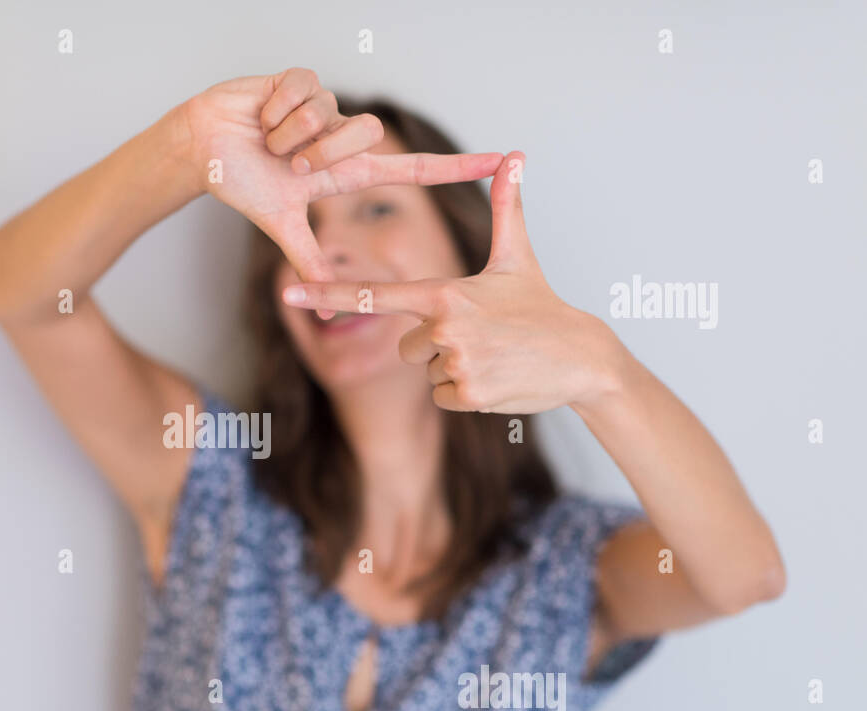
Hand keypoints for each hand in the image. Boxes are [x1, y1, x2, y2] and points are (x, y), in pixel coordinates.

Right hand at [177, 68, 502, 283]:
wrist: (202, 150)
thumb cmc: (242, 183)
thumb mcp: (281, 225)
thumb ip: (309, 262)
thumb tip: (326, 311)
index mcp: (347, 172)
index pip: (415, 169)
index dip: (458, 167)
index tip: (502, 161)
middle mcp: (343, 137)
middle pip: (366, 136)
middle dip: (321, 152)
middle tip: (289, 162)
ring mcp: (325, 107)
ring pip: (333, 114)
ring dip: (293, 133)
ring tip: (269, 140)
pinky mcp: (302, 80)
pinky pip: (305, 90)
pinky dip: (276, 110)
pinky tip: (262, 116)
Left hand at [281, 152, 627, 412]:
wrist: (581, 358)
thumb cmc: (542, 306)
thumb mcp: (519, 258)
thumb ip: (507, 208)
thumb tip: (516, 156)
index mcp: (445, 293)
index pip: (375, 295)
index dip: (327, 294)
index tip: (286, 291)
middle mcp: (444, 328)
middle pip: (406, 345)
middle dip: (435, 344)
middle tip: (479, 336)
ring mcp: (456, 362)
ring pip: (426, 371)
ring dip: (452, 368)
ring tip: (491, 355)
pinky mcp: (468, 395)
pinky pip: (442, 396)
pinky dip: (464, 393)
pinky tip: (494, 378)